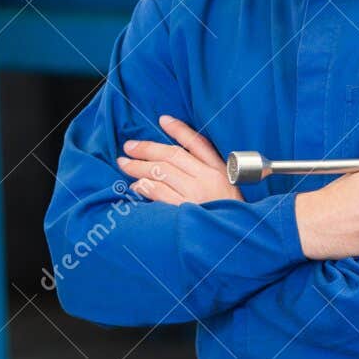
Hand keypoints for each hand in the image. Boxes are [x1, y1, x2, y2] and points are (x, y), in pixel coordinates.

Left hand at [117, 115, 241, 205]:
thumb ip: (210, 171)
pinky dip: (144, 186)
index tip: (163, 120)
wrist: (233, 238)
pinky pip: (158, 193)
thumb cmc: (229, 212)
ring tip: (125, 164)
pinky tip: (136, 185)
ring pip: (161, 172)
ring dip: (139, 166)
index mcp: (220, 170)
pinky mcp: (184, 210)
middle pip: (172, 156)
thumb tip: (180, 158)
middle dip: (147, 148)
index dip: (179, 130)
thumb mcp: (230, 187)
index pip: (198, 143)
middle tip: (129, 147)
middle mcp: (207, 178)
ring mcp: (195, 194)